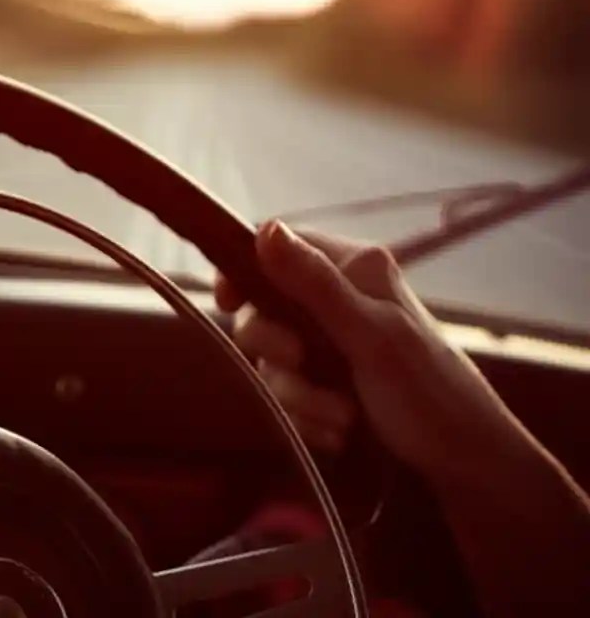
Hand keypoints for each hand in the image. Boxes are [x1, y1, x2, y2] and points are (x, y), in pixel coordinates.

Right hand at [217, 221, 528, 486]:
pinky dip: (305, 418)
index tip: (229, 303)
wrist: (464, 464)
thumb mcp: (371, 336)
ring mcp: (328, 346)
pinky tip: (338, 434)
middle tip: (303, 366)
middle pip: (263, 311)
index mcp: (353, 269)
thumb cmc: (430, 392)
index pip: (277, 248)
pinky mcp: (324, 386)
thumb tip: (265, 228)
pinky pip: (285, 396)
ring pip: (272, 363)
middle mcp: (337, 301)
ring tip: (342, 419)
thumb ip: (315, 285)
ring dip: (299, 398)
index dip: (244, 272)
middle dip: (279, 354)